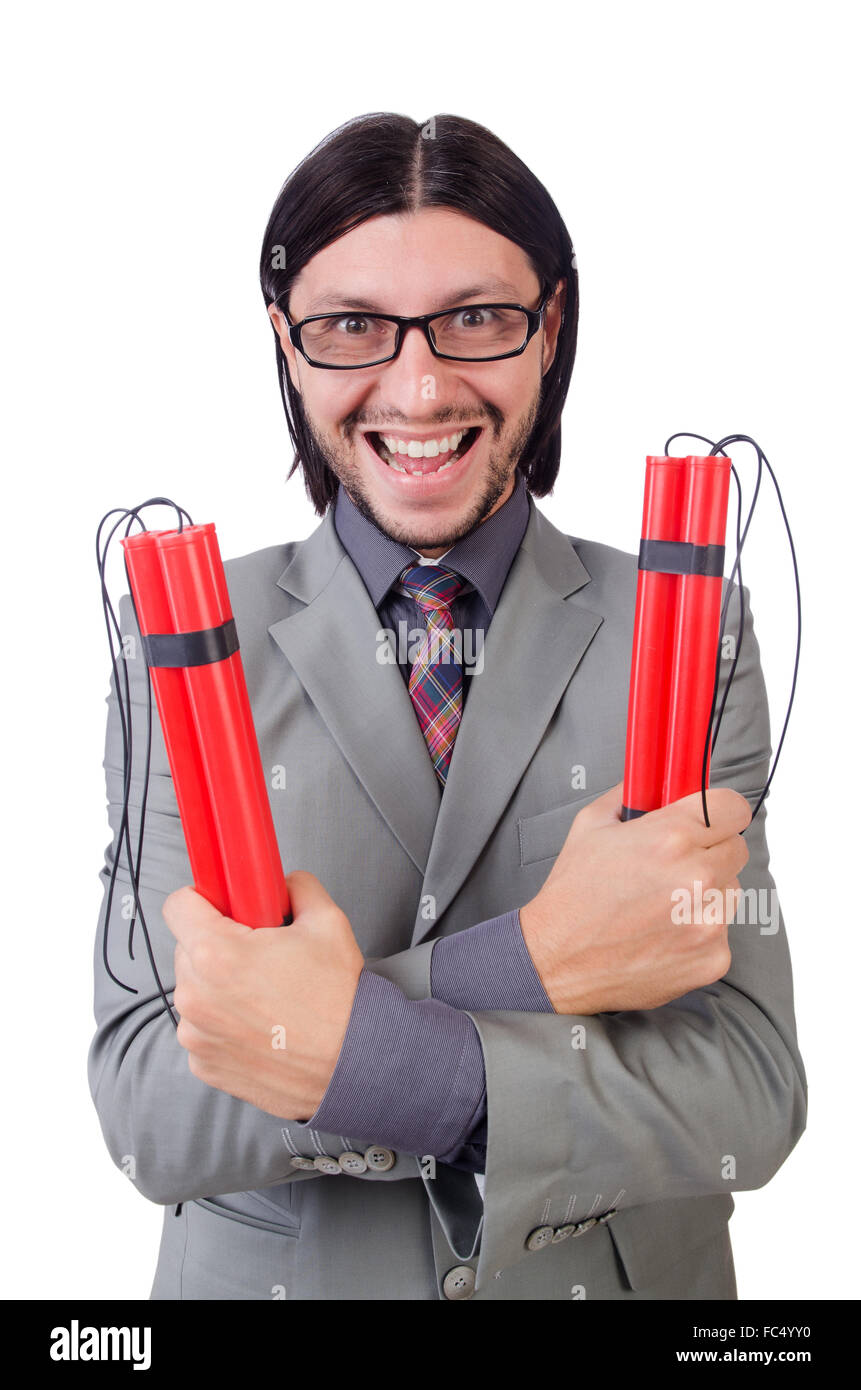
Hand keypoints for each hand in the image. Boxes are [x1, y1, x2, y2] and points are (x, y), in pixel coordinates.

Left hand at [163, 870, 363, 1119]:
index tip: (223, 908)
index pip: (177, 905)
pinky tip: (261, 1026)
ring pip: (194, 991)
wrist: (355, 1064)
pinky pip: (203, 1029)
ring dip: (218, 987)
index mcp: (216, 954)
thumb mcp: (327, 921)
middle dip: (217, 944)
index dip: (204, 899)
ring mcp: (196, 1036)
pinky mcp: (204, 1065)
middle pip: (187, 949)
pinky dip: (224, 1024)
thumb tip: (282, 884)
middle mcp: (195, 997)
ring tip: (265, 996)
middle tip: (260, 955)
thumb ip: (297, 887)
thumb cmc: (339, 1000)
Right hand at [519, 781, 750, 1013]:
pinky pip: (723, 932)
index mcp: (670, 837)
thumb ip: (633, 793)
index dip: (721, 811)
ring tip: (664, 904)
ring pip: (732, 891)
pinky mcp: (713, 957)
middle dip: (712, 850)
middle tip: (677, 865)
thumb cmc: (572, 893)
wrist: (557, 959)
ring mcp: (709, 921)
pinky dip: (700, 931)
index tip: (712, 819)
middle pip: (737, 848)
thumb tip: (657, 776)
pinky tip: (664, 934)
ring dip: (708, 893)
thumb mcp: (591, 825)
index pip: (733, 807)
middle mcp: (697, 877)